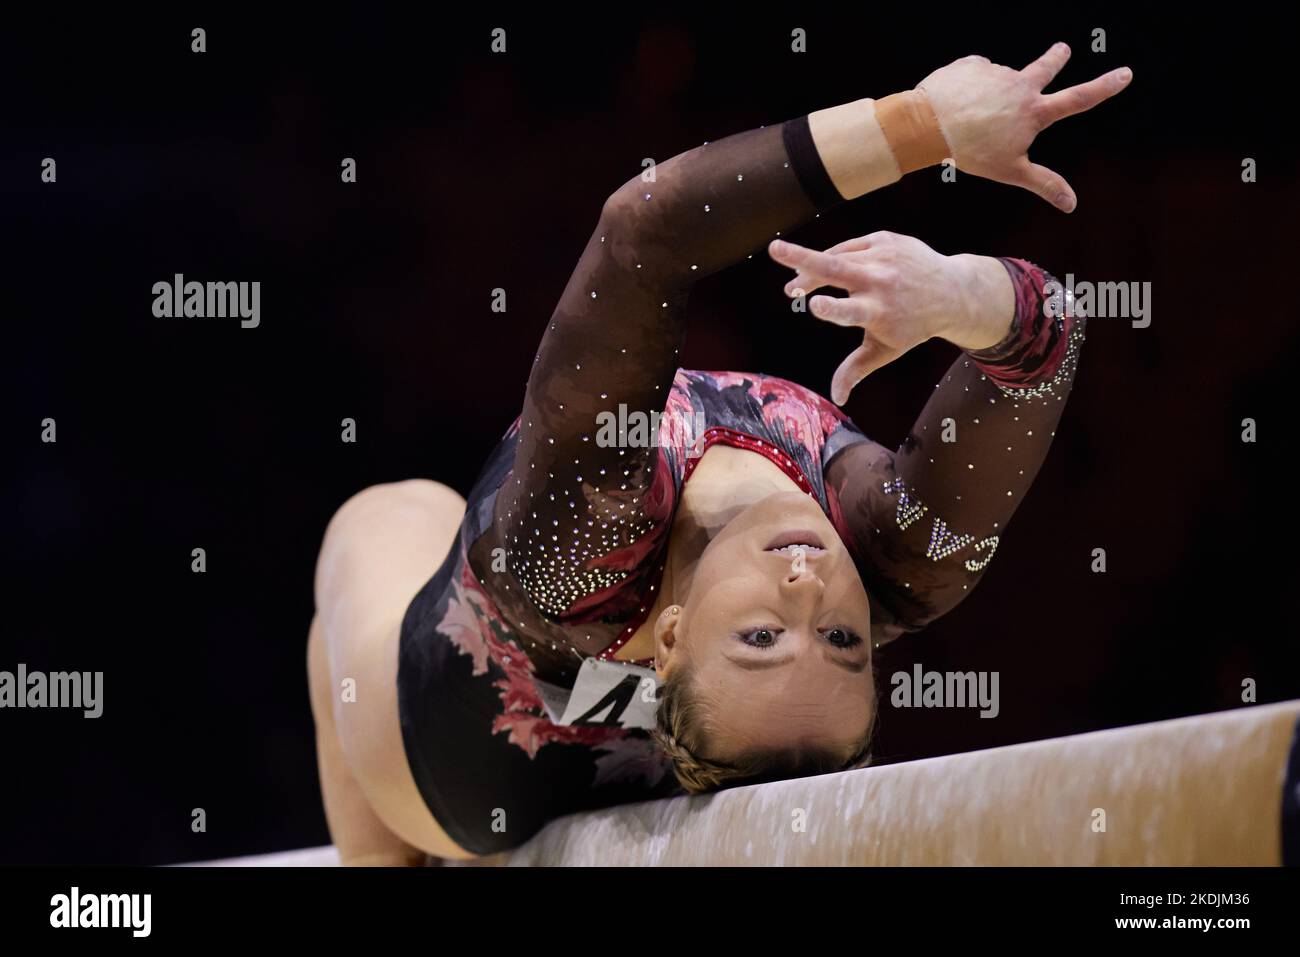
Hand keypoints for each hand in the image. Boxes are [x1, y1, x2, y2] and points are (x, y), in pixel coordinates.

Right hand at [768, 233, 1010, 404]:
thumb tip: (836, 398)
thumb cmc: (912, 325)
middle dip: (804, 261)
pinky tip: (824, 271)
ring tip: (789, 276)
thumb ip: (856, 369)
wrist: (952, 292)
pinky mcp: (884, 239)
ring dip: (808, 265)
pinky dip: (834, 258)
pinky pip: (849, 248)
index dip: (833, 308)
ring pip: (836, 256)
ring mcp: (883, 256)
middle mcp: (880, 281)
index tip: (814, 304)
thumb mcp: (886, 350)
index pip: (852, 311)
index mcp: (878, 312)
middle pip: (836, 268)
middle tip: (775, 250)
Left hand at [916, 43, 1131, 211]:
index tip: (1125, 73)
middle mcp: (1020, 86)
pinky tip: (954, 103)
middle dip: (1057, 58)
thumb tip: (1072, 205)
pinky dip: (966, 89)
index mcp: (1034, 111)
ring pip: (998, 83)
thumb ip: (1044, 184)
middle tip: (1063, 49)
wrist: (928, 124)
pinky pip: (973, 77)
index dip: (1105, 86)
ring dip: (989, 95)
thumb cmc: (971, 152)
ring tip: (969, 117)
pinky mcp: (971, 65)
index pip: (1079, 98)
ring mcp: (996, 72)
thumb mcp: (1011, 171)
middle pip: (1046, 67)